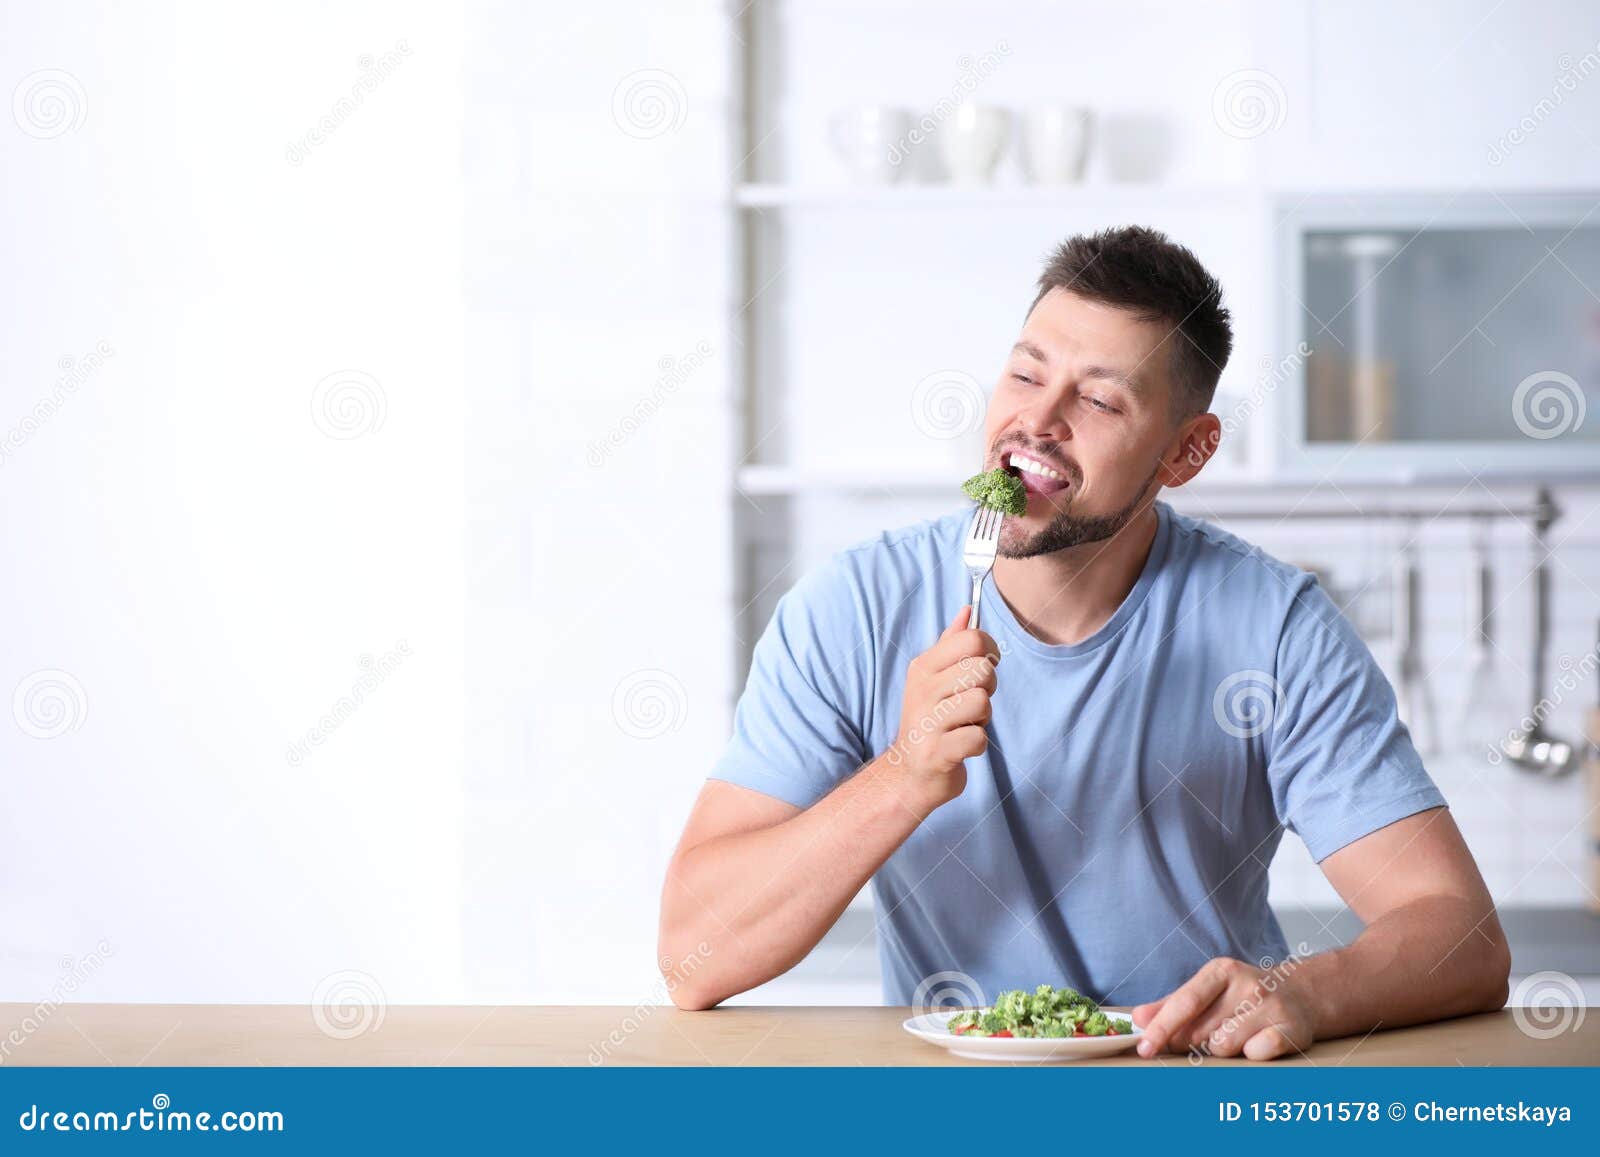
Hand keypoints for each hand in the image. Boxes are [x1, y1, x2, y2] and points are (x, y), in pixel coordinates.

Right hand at [883, 604, 1000, 811]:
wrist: (909, 772)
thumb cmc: (930, 720)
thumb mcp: (934, 678)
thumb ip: (951, 644)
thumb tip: (967, 611)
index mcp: (924, 666)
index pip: (972, 639)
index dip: (990, 651)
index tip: (984, 666)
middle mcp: (922, 689)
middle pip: (982, 669)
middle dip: (987, 688)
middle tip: (971, 703)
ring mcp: (927, 721)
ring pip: (982, 702)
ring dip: (982, 719)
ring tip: (964, 725)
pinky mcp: (936, 752)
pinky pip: (978, 738)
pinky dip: (977, 744)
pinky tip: (961, 746)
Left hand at [1132, 956, 1317, 1060]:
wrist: (1301, 993)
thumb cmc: (1243, 995)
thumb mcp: (1208, 990)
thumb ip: (1170, 1005)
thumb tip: (1138, 1018)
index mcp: (1221, 971)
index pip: (1184, 1003)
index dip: (1161, 1027)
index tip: (1144, 1048)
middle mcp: (1247, 985)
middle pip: (1201, 1031)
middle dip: (1194, 1042)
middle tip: (1209, 1033)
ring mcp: (1271, 1007)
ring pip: (1225, 1046)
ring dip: (1224, 1048)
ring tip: (1238, 1033)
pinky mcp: (1291, 1029)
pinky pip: (1255, 1055)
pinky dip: (1251, 1054)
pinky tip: (1258, 1040)